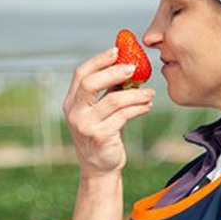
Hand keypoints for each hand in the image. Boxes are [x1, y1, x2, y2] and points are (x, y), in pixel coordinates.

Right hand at [62, 47, 154, 178]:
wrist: (99, 168)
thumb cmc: (102, 134)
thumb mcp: (98, 111)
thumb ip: (106, 91)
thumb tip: (127, 65)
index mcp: (71, 102)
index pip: (81, 74)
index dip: (98, 60)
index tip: (117, 50)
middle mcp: (74, 113)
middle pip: (91, 83)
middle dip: (114, 72)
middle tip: (134, 68)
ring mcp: (85, 126)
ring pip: (113, 100)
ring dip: (135, 94)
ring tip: (149, 92)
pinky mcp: (100, 137)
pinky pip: (123, 116)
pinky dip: (138, 108)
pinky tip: (146, 106)